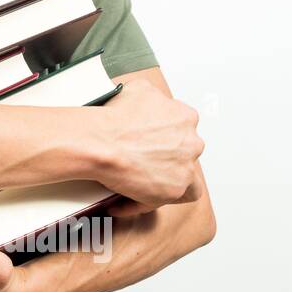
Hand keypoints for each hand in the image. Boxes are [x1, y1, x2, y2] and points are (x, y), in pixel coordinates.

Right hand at [99, 78, 204, 213]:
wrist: (100, 142)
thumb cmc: (113, 119)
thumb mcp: (138, 89)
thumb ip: (152, 97)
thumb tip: (143, 100)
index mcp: (185, 118)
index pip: (183, 129)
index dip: (166, 137)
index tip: (150, 141)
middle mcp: (191, 143)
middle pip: (184, 154)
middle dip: (165, 159)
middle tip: (140, 161)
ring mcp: (185, 168)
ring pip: (183, 180)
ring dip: (162, 182)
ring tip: (136, 184)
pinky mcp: (174, 190)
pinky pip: (163, 200)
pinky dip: (143, 202)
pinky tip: (124, 200)